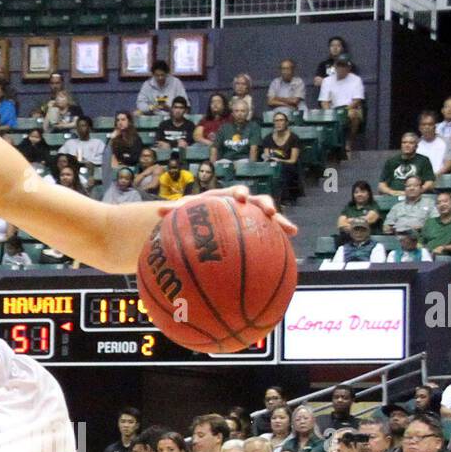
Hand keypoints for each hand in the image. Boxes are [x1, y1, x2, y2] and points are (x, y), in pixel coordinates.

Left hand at [155, 184, 297, 236]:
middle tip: (270, 213)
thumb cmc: (195, 217)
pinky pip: (269, 239)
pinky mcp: (258, 233)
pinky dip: (279, 246)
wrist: (205, 224)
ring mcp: (253, 219)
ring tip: (292, 231)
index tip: (241, 198)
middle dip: (267, 206)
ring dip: (281, 223)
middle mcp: (245, 206)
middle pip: (260, 202)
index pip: (236, 192)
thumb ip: (175, 212)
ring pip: (271, 220)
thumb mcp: (185, 214)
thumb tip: (158, 211)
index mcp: (228, 198)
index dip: (240, 193)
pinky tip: (288, 259)